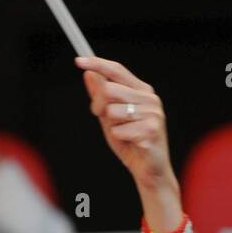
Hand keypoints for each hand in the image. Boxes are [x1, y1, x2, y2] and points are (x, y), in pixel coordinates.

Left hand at [77, 55, 179, 204]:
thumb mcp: (110, 119)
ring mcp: (153, 112)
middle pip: (109, 89)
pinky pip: (119, 130)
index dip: (97, 64)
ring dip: (111, 126)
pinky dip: (119, 139)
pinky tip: (131, 144)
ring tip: (123, 135)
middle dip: (98, 106)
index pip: (117, 70)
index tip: (79, 61)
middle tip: (104, 119)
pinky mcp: (152, 129)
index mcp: (140, 90)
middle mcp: (149, 97)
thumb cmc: (130, 143)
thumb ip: (100, 98)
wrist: (149, 171)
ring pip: (113, 111)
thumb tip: (89, 75)